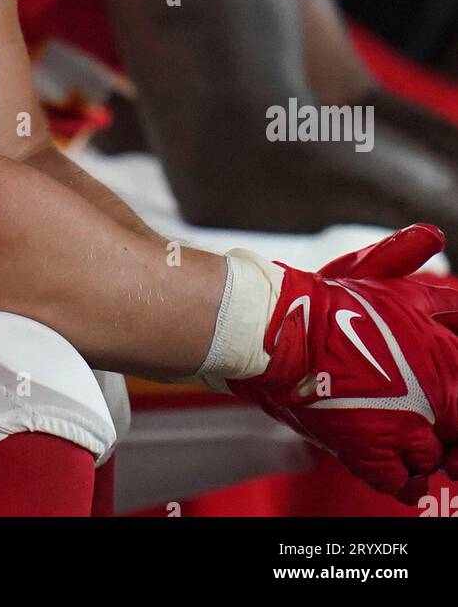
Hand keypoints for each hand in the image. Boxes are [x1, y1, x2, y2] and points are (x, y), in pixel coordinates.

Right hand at [232, 225, 457, 502]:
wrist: (279, 333)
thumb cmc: (326, 302)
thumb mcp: (376, 273)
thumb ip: (409, 258)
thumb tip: (432, 236)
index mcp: (443, 356)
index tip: (446, 384)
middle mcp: (433, 397)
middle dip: (452, 425)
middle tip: (436, 414)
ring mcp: (405, 428)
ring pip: (437, 457)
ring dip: (429, 450)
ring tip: (414, 436)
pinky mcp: (371, 453)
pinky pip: (403, 483)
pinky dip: (403, 479)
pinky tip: (399, 466)